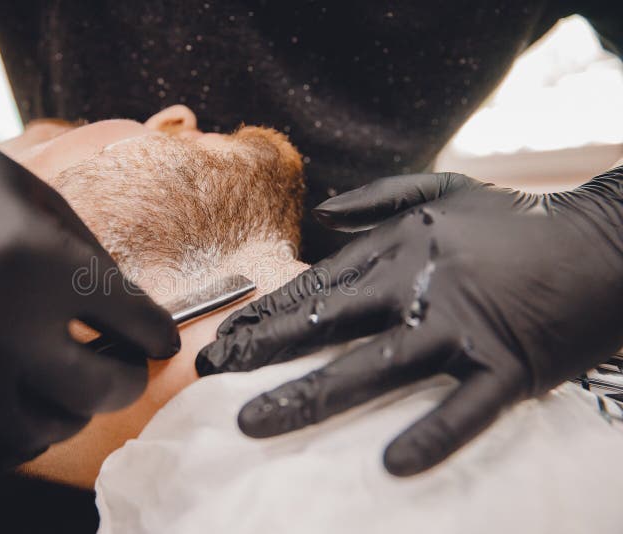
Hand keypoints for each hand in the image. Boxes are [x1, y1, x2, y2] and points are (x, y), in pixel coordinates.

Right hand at [0, 53, 178, 467]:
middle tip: (123, 369)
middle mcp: (4, 321)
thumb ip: (91, 264)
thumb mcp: (43, 201)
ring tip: (65, 391)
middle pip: (97, 391)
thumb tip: (130, 317)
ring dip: (62, 416)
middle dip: (124, 383)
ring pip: (33, 432)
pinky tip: (0, 412)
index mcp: (46, 263)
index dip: (158, 336)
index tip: (159, 342)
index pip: (136, 324)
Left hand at [196, 170, 622, 475]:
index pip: (316, 287)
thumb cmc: (516, 220)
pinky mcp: (508, 367)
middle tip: (210, 378)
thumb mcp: (444, 189)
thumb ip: (378, 199)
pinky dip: (431, 436)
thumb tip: (324, 217)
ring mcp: (461, 330)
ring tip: (254, 423)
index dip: (264, 315)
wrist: (602, 244)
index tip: (223, 340)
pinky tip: (390, 465)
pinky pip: (464, 410)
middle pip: (325, 325)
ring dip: (310, 397)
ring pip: (373, 369)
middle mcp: (418, 289)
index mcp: (399, 250)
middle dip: (261, 353)